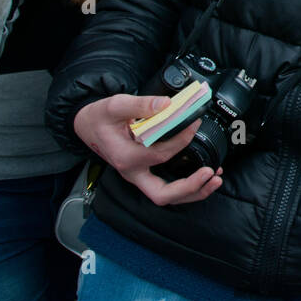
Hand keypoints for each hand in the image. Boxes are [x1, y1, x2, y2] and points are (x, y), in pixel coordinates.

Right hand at [73, 94, 222, 205]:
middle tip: (211, 174)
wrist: (85, 125)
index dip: (183, 140)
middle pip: (163, 194)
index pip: (162, 154)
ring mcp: (138, 175)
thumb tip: (166, 104)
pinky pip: (167, 186)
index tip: (195, 124)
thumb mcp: (116, 105)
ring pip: (166, 195)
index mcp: (126, 157)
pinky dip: (186, 185)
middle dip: (190, 187)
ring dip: (193, 191)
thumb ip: (142, 105)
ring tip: (215, 179)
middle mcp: (132, 172)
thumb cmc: (99, 117)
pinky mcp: (143, 173)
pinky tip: (203, 175)